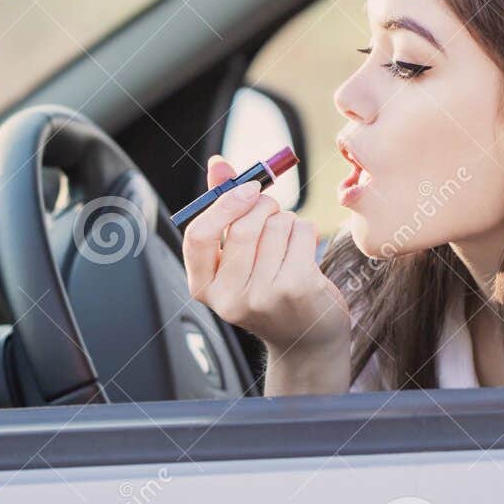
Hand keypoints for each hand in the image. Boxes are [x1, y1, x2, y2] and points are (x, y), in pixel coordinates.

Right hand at [182, 155, 350, 393]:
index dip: (222, 205)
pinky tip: (304, 251)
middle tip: (271, 208)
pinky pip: (300, 232)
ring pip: (276, 225)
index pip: (197, 236)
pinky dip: (305, 231)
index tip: (245, 189)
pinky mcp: (296, 289)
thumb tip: (219, 164)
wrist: (306, 339)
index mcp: (205, 287)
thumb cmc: (269, 290)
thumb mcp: (238, 257)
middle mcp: (229, 298)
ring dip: (287, 220)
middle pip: (242, 227)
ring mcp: (263, 296)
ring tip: (288, 241)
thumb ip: (223, 210)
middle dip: (262, 206)